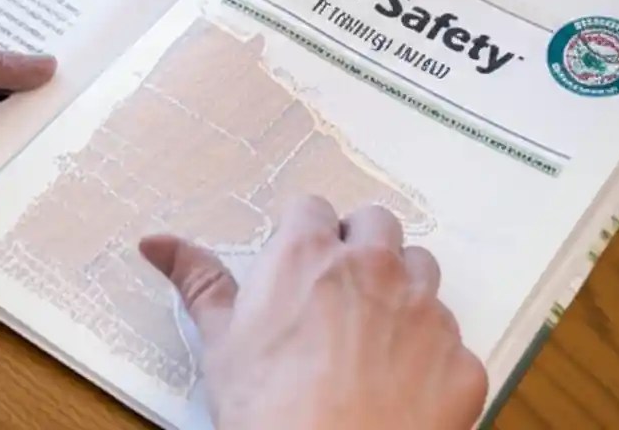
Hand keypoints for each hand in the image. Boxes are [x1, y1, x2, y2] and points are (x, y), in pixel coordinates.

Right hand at [140, 197, 486, 429]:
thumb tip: (158, 243)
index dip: (304, 234)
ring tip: (373, 335)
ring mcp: (425, 311)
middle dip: (360, 247)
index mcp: (308, 256)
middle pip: (377, 224)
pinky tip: (401, 386)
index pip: (311, 209)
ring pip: (423, 270)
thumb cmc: (269, 412)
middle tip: (337, 291)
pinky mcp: (460, 359)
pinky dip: (430, 355)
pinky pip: (452, 340)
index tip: (297, 262)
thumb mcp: (220, 343)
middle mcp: (373, 268)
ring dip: (403, 289)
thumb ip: (198, 281)